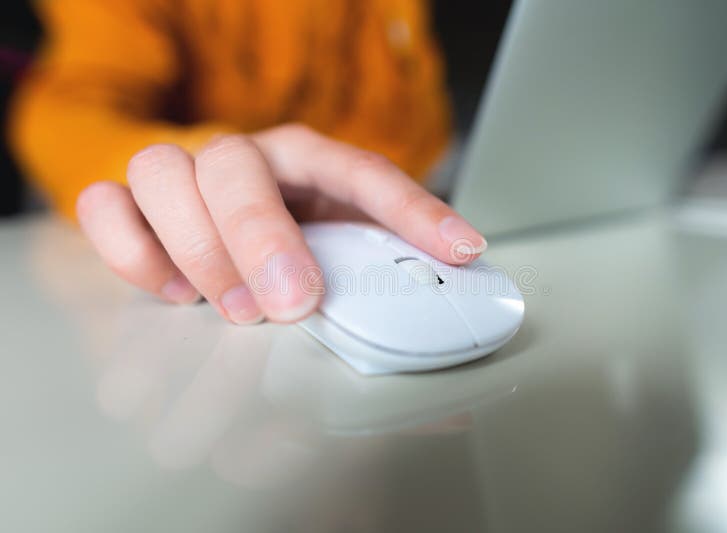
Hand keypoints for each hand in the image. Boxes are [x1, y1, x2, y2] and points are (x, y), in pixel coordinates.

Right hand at [76, 124, 486, 324]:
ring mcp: (184, 175)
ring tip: (234, 308)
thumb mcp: (338, 249)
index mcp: (307, 159)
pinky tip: (176, 292)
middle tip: (289, 303)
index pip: (361, 170)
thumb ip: (376, 278)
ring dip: (196, 247)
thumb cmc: (286, 239)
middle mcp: (245, 158)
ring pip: (160, 170)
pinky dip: (132, 252)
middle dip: (260, 237)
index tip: (460, 251)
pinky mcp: (133, 202)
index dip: (412, 209)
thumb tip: (445, 328)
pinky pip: (105, 205)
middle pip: (236, 164)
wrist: (214, 222)